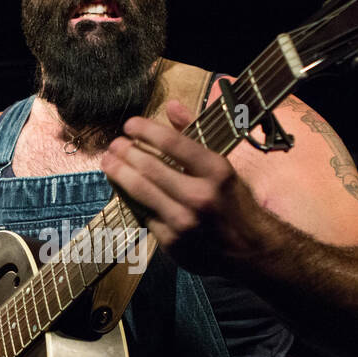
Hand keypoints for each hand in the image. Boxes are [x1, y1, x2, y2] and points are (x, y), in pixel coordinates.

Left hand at [101, 99, 270, 274]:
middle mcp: (200, 197)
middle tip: (114, 145)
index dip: (146, 130)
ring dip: (119, 173)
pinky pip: (142, 214)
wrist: (249, 250)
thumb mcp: (222, 166)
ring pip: (140, 191)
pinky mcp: (172, 242)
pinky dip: (130, 198)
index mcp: (216, 172)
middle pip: (150, 167)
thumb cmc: (233, 202)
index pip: (173, 143)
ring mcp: (184, 222)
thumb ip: (195, 135)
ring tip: (108, 162)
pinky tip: (123, 187)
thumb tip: (171, 106)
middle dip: (125, 152)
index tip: (130, 125)